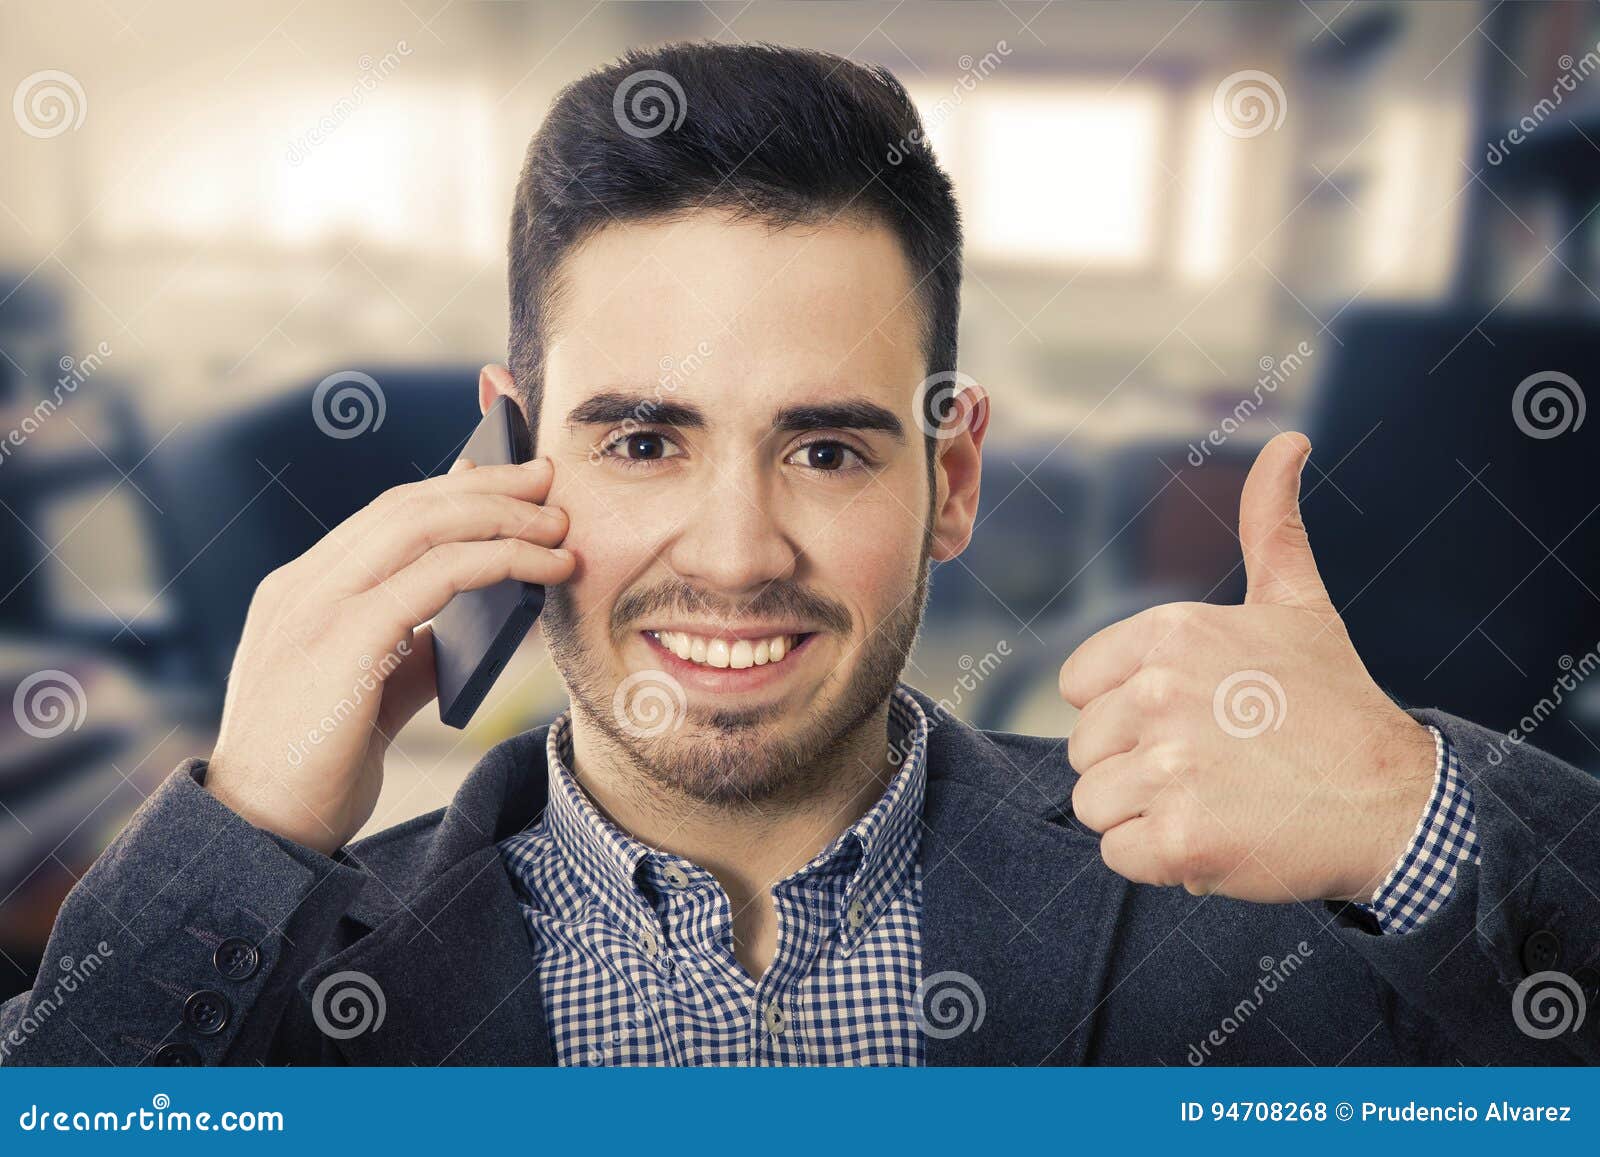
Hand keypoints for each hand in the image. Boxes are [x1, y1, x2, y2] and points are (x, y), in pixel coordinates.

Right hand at [204, 456, 573, 855]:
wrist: (259, 833)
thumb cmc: (314, 770)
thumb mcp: (367, 695)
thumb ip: (408, 653)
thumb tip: (470, 624)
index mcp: (301, 593)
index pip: (384, 516)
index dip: (453, 491)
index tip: (508, 482)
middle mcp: (302, 587)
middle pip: (406, 505)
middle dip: (485, 485)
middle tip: (547, 479)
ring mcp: (316, 608)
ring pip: (421, 525)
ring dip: (500, 516)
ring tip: (557, 526)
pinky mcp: (343, 641)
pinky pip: (433, 578)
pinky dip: (496, 561)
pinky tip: (541, 569)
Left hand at [1059, 431, 1437, 903]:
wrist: (1395, 801)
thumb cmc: (1335, 704)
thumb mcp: (1297, 604)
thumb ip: (1271, 525)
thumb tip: (1289, 443)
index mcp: (1168, 633)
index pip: (1079, 687)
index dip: (1124, 712)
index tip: (1190, 718)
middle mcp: (1159, 693)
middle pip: (1085, 748)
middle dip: (1136, 767)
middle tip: (1213, 765)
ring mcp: (1168, 768)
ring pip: (1096, 803)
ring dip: (1145, 816)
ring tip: (1215, 800)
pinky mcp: (1180, 839)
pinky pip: (1118, 854)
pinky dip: (1158, 862)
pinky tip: (1215, 838)